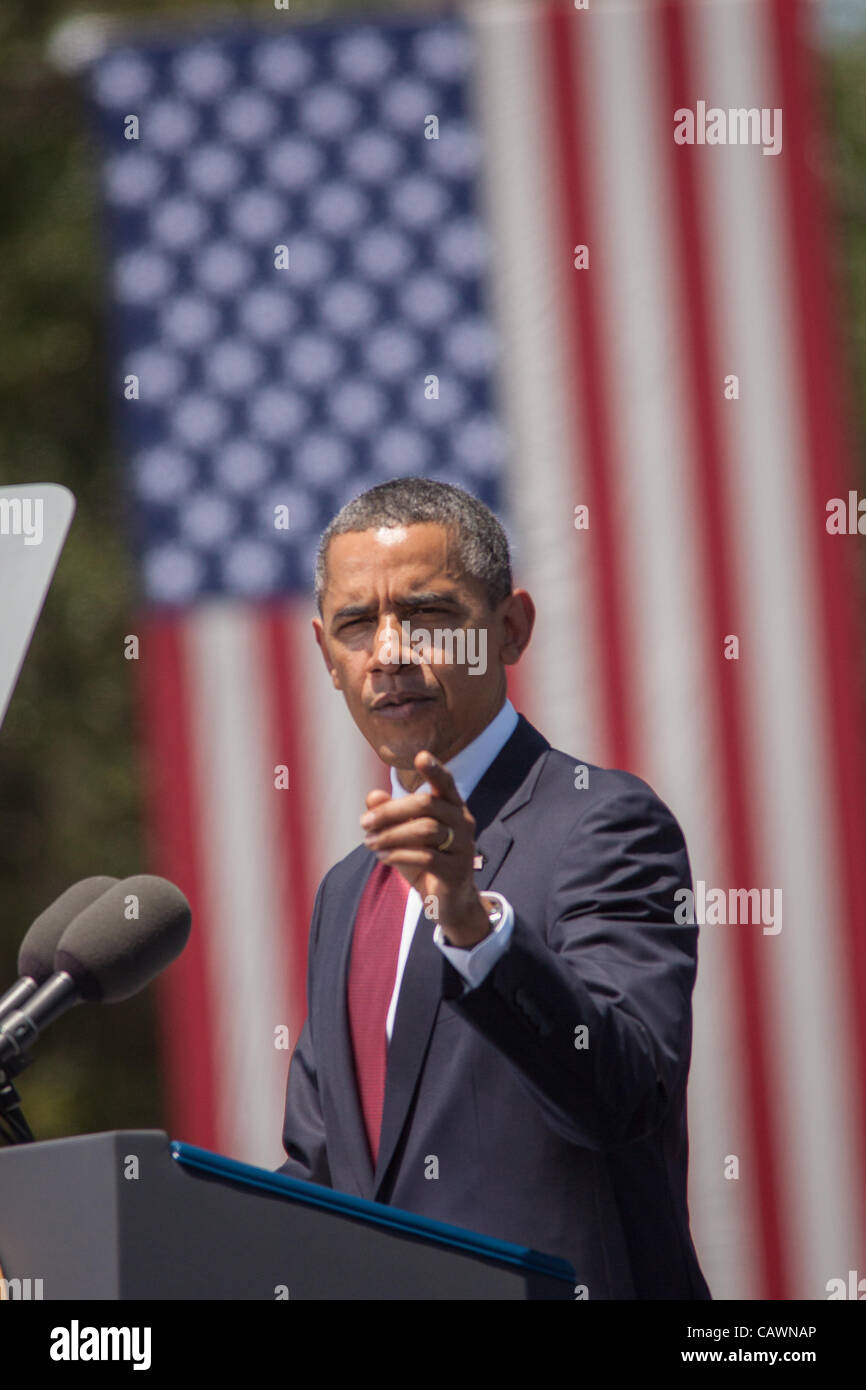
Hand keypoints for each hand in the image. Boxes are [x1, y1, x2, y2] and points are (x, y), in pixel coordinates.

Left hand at [360, 752, 490, 947]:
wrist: (447, 901)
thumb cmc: (424, 860)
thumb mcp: (402, 836)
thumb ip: (388, 814)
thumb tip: (372, 796)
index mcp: (452, 806)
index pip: (445, 782)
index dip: (434, 769)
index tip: (420, 756)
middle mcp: (462, 821)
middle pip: (426, 804)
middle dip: (390, 811)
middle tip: (364, 822)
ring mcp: (463, 846)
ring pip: (425, 830)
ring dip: (391, 835)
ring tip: (370, 843)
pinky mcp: (457, 870)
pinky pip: (427, 857)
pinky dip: (399, 855)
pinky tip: (383, 858)